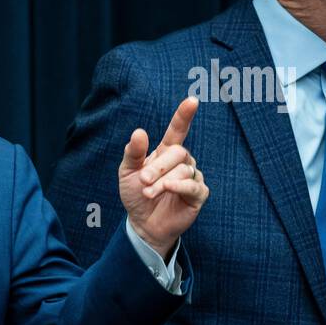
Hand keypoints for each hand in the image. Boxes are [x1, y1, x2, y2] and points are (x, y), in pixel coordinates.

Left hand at [118, 96, 208, 258]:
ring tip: (148, 192)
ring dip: (162, 181)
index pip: (178, 130)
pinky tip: (168, 189)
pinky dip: (179, 186)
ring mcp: (192, 177)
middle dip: (158, 166)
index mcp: (166, 152)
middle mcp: (182, 161)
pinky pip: (193, 186)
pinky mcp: (198, 195)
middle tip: (143, 180)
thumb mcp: (127, 172)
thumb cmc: (136, 195)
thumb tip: (139, 132)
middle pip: (178, 153)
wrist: (143, 224)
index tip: (192, 101)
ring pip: (183, 170)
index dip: (184, 116)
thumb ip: (133, 153)